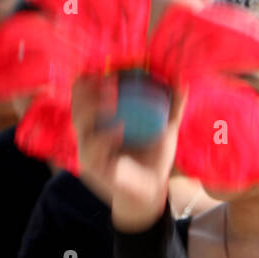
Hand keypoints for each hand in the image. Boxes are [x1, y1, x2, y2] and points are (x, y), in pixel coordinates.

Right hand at [71, 73, 182, 232]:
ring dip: (95, 106)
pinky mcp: (92, 166)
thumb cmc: (154, 157)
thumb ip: (173, 105)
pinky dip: (105, 136)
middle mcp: (90, 128)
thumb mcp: (166, 127)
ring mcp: (88, 147)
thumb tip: (181, 78)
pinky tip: (120, 129)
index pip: (86, 87)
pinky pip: (91, 148)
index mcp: (102, 115)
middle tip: (113, 80)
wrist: (153, 191)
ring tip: (114, 98)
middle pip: (77, 98)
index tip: (115, 66)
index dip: (95, 74)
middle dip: (92, 86)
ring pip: (79, 120)